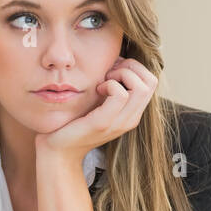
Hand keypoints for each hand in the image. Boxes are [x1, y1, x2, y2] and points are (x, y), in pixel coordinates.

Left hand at [37, 55, 158, 163]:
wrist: (59, 150)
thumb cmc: (75, 122)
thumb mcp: (99, 102)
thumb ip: (111, 87)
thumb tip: (116, 60)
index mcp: (132, 113)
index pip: (151, 81)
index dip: (134, 68)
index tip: (113, 70)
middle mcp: (131, 119)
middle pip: (151, 81)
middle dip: (130, 67)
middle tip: (109, 73)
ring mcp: (119, 123)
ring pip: (141, 87)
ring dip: (121, 74)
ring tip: (103, 81)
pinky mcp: (103, 123)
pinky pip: (119, 94)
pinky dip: (109, 84)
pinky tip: (97, 89)